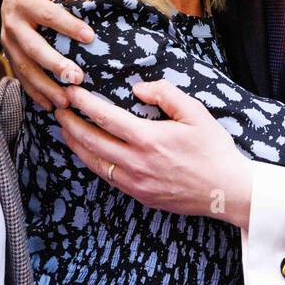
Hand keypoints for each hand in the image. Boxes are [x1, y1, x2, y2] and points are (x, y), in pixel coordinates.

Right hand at [1, 0, 92, 110]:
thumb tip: (83, 0)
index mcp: (23, 2)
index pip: (47, 15)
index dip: (68, 25)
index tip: (90, 36)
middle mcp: (12, 24)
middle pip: (33, 47)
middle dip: (54, 64)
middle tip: (77, 77)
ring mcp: (8, 44)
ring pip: (24, 68)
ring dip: (45, 86)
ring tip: (66, 100)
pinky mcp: (9, 57)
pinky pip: (20, 78)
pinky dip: (34, 93)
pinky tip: (50, 105)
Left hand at [54, 81, 253, 229]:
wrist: (226, 191)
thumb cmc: (213, 149)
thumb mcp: (196, 113)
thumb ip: (166, 94)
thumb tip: (138, 89)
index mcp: (148, 139)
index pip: (104, 117)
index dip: (83, 103)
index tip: (71, 92)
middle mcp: (136, 162)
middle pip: (91, 141)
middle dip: (70, 123)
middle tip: (58, 109)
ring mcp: (135, 183)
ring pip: (94, 162)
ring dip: (76, 144)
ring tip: (65, 130)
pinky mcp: (139, 195)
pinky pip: (108, 177)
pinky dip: (92, 162)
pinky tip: (88, 153)